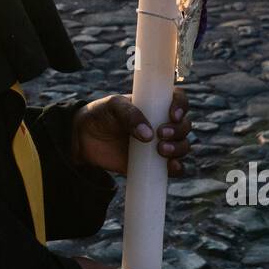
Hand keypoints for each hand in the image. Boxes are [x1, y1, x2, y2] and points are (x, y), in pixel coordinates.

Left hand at [72, 89, 191, 174]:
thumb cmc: (101, 115)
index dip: (181, 106)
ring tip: (161, 150)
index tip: (172, 115)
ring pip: (183, 145)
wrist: (84, 140)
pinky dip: (178, 168)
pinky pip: (174, 168)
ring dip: (179, 148)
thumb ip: (129, 115)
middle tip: (161, 134)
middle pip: (184, 125)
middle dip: (178, 131)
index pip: (178, 100)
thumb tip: (149, 135)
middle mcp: (162, 123)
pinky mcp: (154, 164)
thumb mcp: (113, 106)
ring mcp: (160, 144)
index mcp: (155, 104)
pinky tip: (171, 167)